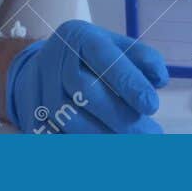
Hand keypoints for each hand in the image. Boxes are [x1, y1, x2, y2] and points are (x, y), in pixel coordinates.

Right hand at [6, 20, 168, 133]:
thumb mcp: (118, 47)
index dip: (128, 82)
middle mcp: (55, 60)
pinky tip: (109, 153)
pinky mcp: (32, 116)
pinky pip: (56, 137)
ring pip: (69, 119)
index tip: (152, 105)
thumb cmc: (93, 58)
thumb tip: (159, 79)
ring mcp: (39, 88)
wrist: (45, 66)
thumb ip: (143, 58)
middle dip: (121, 117)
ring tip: (135, 147)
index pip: (104, 59)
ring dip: (104, 137)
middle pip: (86, 92)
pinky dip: (83, 147)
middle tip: (152, 134)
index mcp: (80, 37)